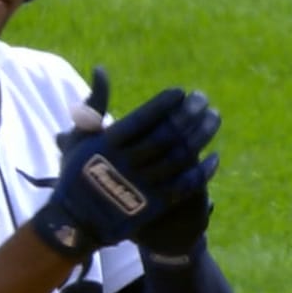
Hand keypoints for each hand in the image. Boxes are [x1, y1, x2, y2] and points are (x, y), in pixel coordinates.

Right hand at [34, 79, 220, 258]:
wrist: (77, 223)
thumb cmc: (77, 175)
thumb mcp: (79, 139)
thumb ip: (94, 104)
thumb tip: (101, 69)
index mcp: (108, 145)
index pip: (144, 118)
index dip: (166, 103)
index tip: (181, 93)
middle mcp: (126, 164)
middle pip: (167, 134)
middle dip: (189, 113)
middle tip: (203, 99)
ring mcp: (143, 186)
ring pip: (181, 156)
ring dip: (202, 135)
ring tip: (213, 118)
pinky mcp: (156, 205)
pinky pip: (186, 185)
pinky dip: (204, 170)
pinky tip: (214, 156)